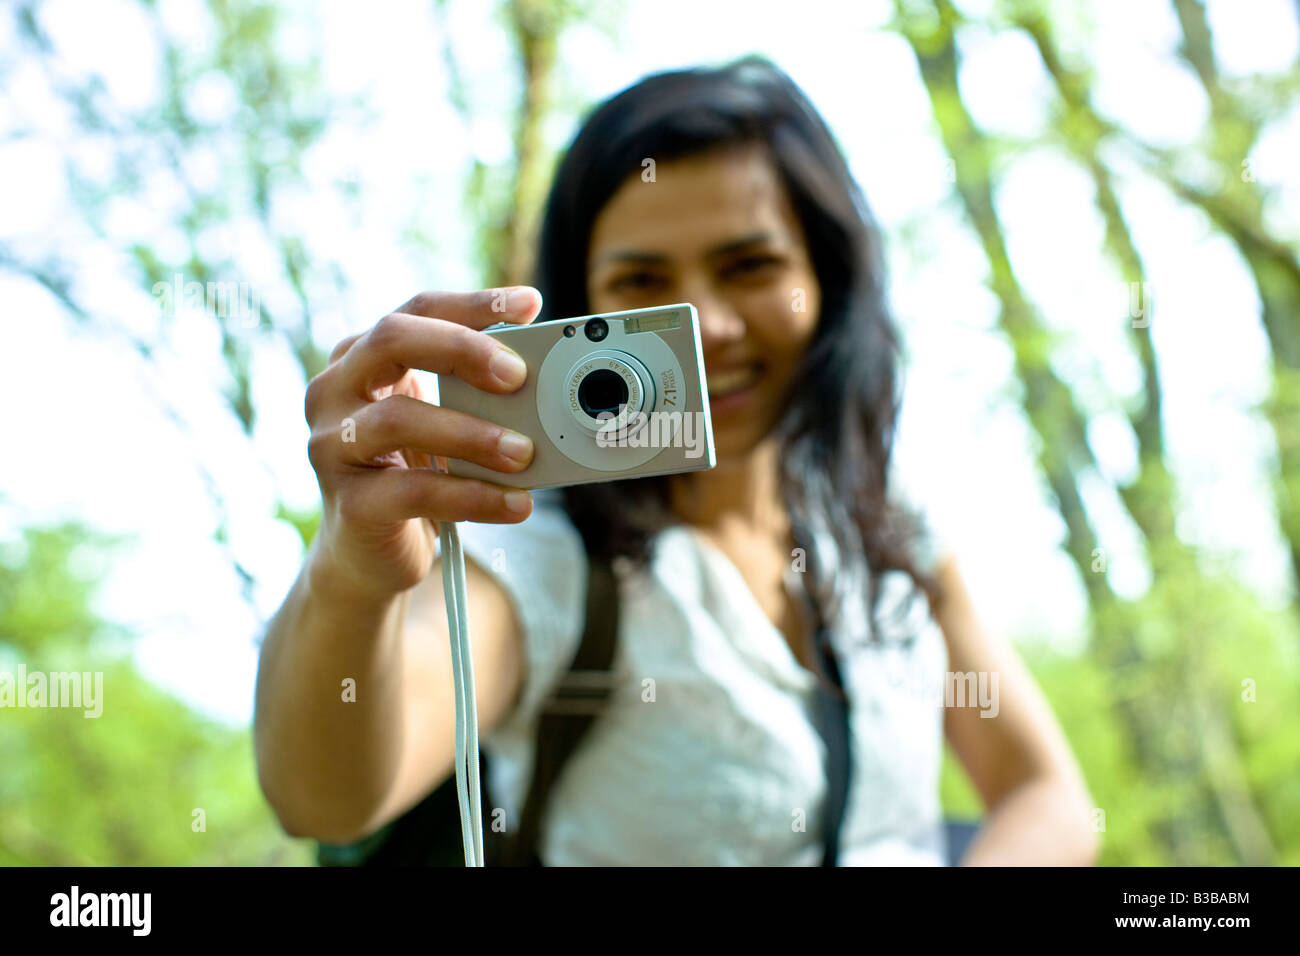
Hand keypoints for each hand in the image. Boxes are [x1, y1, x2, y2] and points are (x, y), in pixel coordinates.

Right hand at [304, 287, 541, 600]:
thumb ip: (477, 398)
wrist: (368, 556)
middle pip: (392, 341)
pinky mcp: (349, 503)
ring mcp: (331, 445)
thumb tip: (547, 387)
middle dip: (463, 350)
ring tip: (525, 452)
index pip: (416, 310)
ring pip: (400, 419)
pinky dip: (473, 496)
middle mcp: (334, 390)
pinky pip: (415, 491)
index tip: (529, 304)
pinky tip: (515, 504)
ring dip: (473, 434)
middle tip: (519, 376)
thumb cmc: (411, 475)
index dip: (473, 305)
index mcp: (360, 357)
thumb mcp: (442, 424)